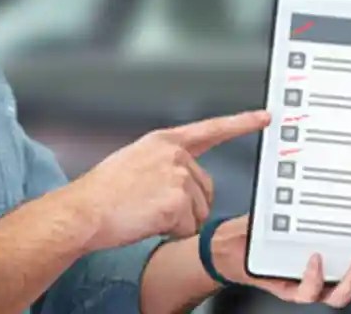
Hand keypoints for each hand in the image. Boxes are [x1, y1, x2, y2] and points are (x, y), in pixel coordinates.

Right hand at [66, 110, 270, 250]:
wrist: (84, 210)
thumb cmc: (102, 192)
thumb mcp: (134, 161)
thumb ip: (164, 163)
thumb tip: (185, 182)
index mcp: (164, 141)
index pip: (211, 129)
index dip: (241, 122)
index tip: (265, 117)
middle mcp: (174, 154)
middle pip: (205, 189)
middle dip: (187, 206)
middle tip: (152, 206)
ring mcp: (177, 176)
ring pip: (198, 212)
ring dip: (177, 221)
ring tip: (145, 212)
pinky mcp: (177, 201)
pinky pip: (188, 228)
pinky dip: (170, 233)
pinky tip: (147, 221)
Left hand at [211, 215, 350, 307]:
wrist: (231, 243)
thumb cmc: (264, 229)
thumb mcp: (296, 213)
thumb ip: (317, 206)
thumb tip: (344, 177)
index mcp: (329, 258)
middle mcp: (322, 275)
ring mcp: (305, 283)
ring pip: (335, 297)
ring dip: (349, 284)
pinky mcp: (286, 286)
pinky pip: (304, 292)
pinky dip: (313, 278)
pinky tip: (314, 260)